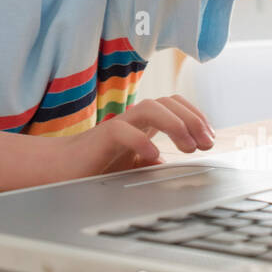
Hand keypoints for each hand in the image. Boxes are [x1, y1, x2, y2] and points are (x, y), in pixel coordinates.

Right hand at [60, 95, 214, 178]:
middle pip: (168, 101)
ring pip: (150, 108)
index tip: (209, 139)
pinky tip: (153, 156)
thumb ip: (155, 162)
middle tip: (206, 143)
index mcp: (145, 123)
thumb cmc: (99, 165)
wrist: (62, 169)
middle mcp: (134, 119)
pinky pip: (123, 130)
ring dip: (175, 124)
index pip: (176, 104)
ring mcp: (118, 124)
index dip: (196, 116)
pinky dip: (141, 142)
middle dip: (193, 119)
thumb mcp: (136, 166)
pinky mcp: (101, 137)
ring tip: (188, 147)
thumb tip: (177, 166)